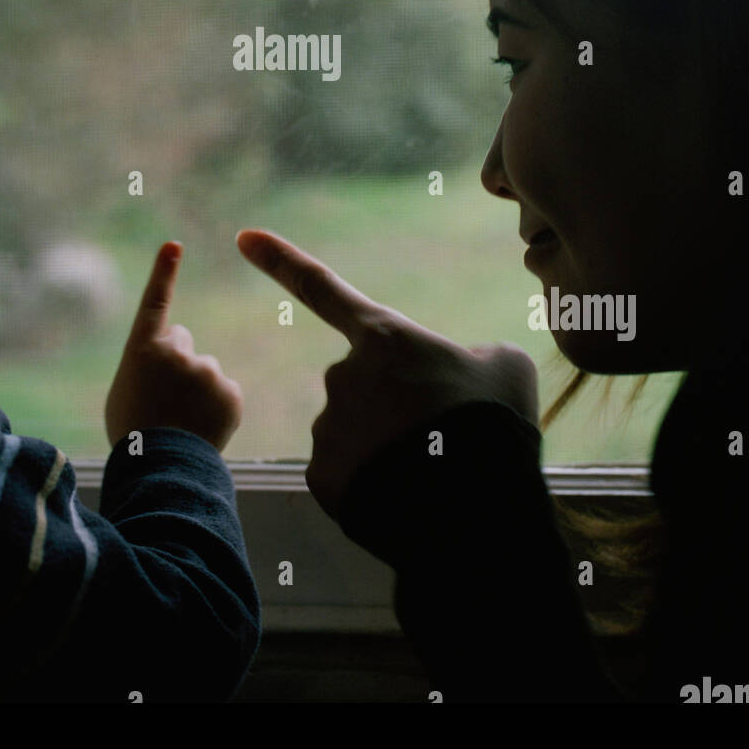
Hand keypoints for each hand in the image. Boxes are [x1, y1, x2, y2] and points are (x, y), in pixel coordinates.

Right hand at [104, 242, 242, 452]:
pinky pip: (224, 395)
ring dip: (197, 392)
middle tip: (164, 399)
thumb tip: (168, 362)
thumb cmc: (133, 435)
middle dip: (179, 363)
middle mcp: (177, 351)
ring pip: (205, 373)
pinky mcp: (231, 392)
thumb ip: (147, 366)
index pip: (155, 301)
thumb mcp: (125, 392)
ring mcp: (207, 370)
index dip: (164, 272)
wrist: (159, 470)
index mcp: (143, 349)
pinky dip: (216, 410)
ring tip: (180, 423)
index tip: (174, 245)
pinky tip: (201, 430)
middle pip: (183, 344)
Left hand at [235, 227, 537, 517]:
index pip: (322, 287)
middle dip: (395, 407)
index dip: (281, 260)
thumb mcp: (505, 368)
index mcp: (383, 337)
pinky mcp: (321, 477)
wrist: (477, 510)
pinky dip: (373, 484)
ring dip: (386, 448)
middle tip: (440, 436)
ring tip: (430, 471)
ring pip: (356, 433)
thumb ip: (476, 355)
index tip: (243, 237)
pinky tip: (404, 495)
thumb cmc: (495, 427)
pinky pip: (346, 475)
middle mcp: (343, 375)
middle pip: (365, 385)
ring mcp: (328, 427)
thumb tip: (465, 369)